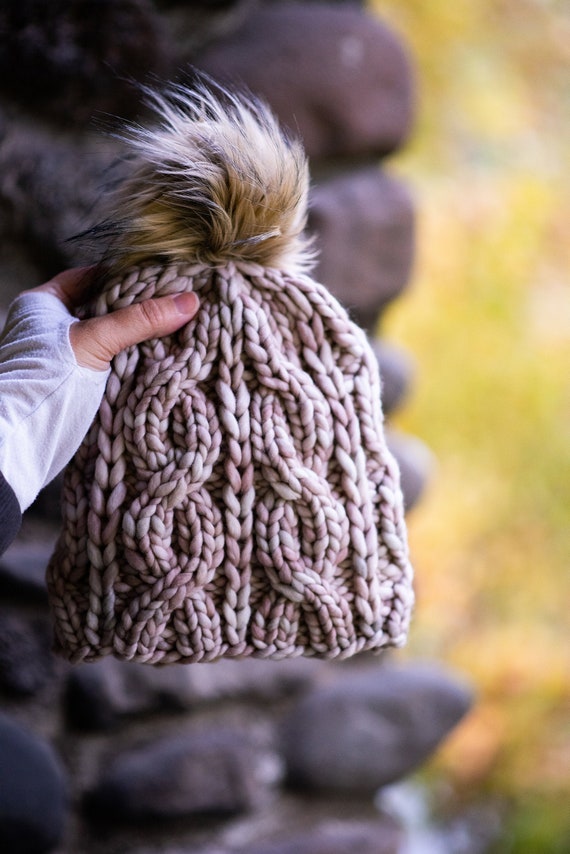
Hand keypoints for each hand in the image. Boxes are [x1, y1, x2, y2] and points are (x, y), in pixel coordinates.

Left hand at [29, 267, 199, 370]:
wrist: (27, 433)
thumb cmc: (46, 378)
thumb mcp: (96, 340)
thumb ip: (140, 320)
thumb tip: (188, 302)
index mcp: (44, 302)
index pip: (92, 277)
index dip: (126, 276)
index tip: (160, 278)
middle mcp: (51, 324)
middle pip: (104, 307)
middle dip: (137, 308)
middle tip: (173, 304)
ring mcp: (63, 353)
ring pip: (108, 335)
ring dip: (136, 336)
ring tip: (173, 329)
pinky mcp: (75, 379)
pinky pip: (109, 360)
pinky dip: (130, 358)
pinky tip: (155, 357)